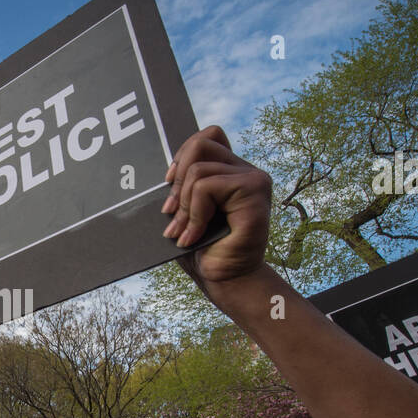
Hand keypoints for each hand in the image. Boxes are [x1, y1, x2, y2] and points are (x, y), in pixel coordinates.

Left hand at [162, 125, 272, 285]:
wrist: (225, 280)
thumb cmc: (204, 249)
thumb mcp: (186, 210)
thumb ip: (183, 185)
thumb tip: (161, 169)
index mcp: (232, 171)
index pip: (208, 136)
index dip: (183, 154)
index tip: (169, 183)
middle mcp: (248, 170)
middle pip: (201, 145)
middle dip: (177, 181)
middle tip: (170, 214)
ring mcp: (255, 180)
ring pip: (199, 170)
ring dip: (183, 206)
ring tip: (182, 232)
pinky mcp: (255, 193)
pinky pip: (207, 187)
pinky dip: (193, 213)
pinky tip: (194, 236)